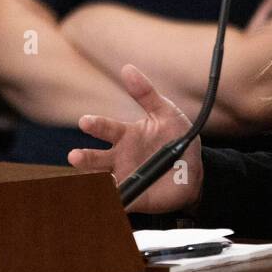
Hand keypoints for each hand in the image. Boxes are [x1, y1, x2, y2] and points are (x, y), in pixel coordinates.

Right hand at [67, 64, 202, 213]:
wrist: (197, 169)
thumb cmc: (177, 138)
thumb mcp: (166, 112)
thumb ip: (146, 93)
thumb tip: (127, 68)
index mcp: (126, 135)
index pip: (106, 128)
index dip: (95, 125)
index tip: (85, 122)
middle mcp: (119, 157)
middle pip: (96, 158)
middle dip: (84, 158)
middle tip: (75, 156)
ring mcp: (125, 178)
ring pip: (101, 181)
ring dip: (93, 182)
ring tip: (91, 182)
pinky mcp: (134, 197)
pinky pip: (120, 201)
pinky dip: (111, 202)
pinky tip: (106, 202)